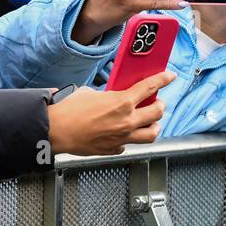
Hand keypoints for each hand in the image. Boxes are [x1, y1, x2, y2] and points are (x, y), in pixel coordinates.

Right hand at [44, 72, 173, 155]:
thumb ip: (110, 96)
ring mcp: (122, 137)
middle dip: (160, 106)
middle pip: (157, 113)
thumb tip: (115, 96)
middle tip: (157, 103)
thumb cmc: (69, 111)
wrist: (55, 131)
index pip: (150, 87)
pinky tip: (125, 135)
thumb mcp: (92, 93)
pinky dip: (129, 139)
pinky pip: (129, 145)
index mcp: (122, 102)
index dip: (163, 80)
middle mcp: (127, 121)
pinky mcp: (114, 149)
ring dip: (154, 126)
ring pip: (151, 134)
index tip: (170, 77)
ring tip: (151, 122)